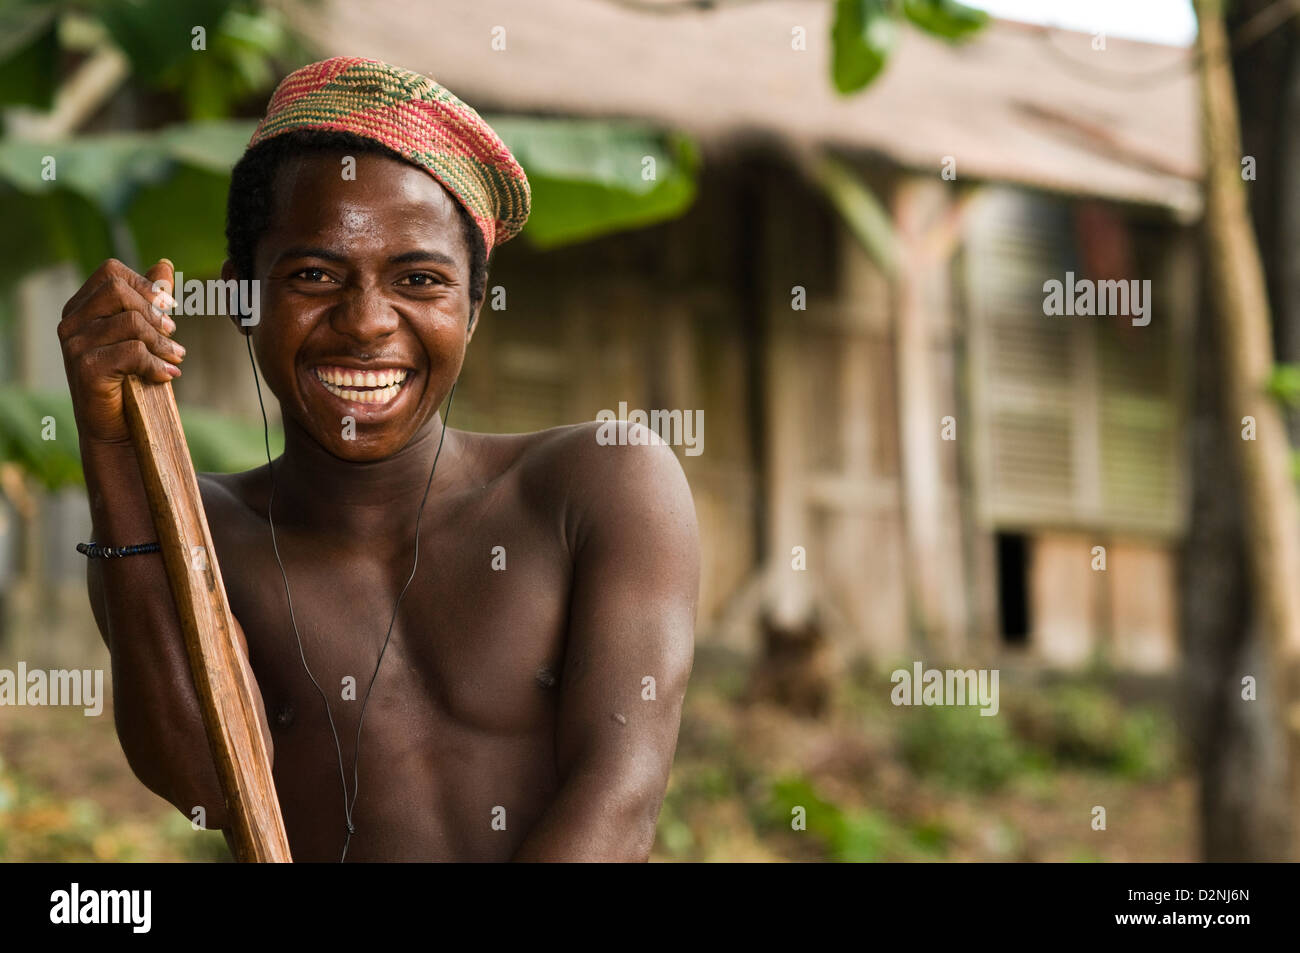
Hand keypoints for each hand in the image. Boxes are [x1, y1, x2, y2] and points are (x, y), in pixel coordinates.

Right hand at [58, 258, 185, 445]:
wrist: (115, 429)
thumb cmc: (130, 380)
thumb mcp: (141, 334)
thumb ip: (149, 300)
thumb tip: (164, 264)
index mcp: (80, 308)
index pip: (111, 272)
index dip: (145, 285)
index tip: (168, 307)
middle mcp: (71, 323)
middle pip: (119, 290)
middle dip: (155, 312)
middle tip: (173, 334)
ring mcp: (75, 345)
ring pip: (131, 322)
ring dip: (162, 342)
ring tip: (176, 357)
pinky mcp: (86, 368)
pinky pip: (132, 351)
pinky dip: (157, 364)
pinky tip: (167, 376)